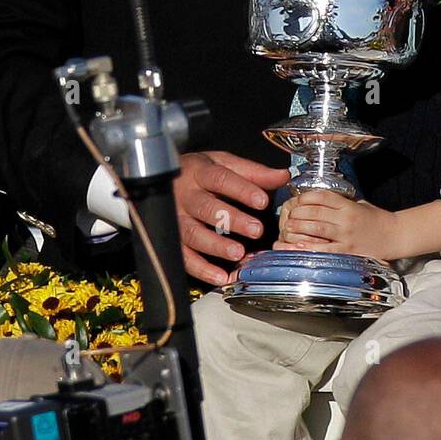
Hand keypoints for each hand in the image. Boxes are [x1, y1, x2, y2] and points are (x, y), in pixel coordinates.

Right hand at [172, 151, 289, 286]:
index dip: (242, 190)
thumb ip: (254, 172)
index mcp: (200, 171)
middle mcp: (184, 195)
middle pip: (206, 208)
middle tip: (256, 230)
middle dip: (232, 220)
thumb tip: (283, 176)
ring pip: (192, 233)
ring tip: (238, 253)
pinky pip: (182, 256)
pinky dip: (200, 268)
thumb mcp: (224, 163)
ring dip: (215, 246)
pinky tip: (220, 276)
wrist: (157, 178)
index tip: (263, 201)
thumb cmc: (198, 172)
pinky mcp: (170, 239)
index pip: (221, 179)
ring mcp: (174, 218)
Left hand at [277, 190, 402, 260]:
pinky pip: (323, 250)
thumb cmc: (376, 219)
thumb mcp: (360, 204)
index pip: (322, 197)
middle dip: (297, 213)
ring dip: (298, 228)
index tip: (296, 200)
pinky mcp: (346, 252)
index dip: (305, 197)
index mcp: (348, 206)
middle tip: (287, 216)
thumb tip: (316, 201)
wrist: (395, 235)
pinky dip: (308, 248)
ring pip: (315, 229)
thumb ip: (340, 203)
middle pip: (315, 212)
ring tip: (288, 228)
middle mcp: (346, 219)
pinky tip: (297, 246)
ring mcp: (345, 237)